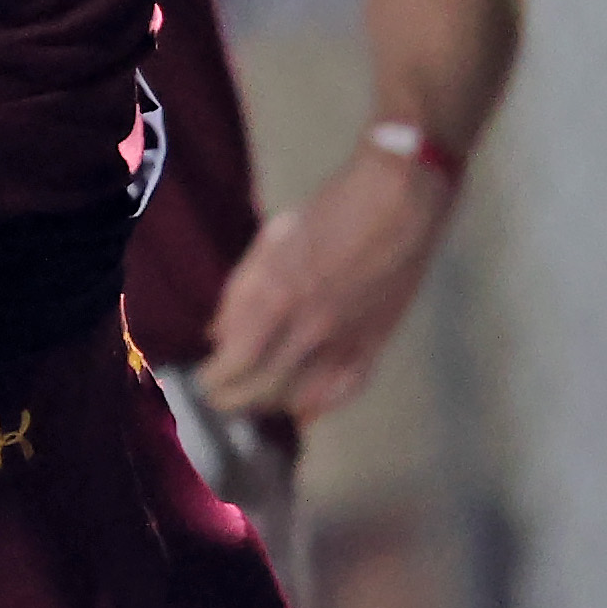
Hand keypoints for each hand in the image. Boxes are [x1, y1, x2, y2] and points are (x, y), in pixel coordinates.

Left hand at [195, 138, 458, 419]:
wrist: (402, 198)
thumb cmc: (333, 207)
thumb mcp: (274, 237)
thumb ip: (242, 289)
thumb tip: (217, 334)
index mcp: (279, 293)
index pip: (236, 361)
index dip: (214, 380)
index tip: (204, 379)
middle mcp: (311, 327)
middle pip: (263, 390)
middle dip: (235, 400)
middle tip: (221, 397)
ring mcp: (347, 341)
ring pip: (301, 398)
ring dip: (273, 404)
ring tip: (256, 396)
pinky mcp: (377, 344)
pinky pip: (345, 391)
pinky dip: (321, 406)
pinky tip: (304, 409)